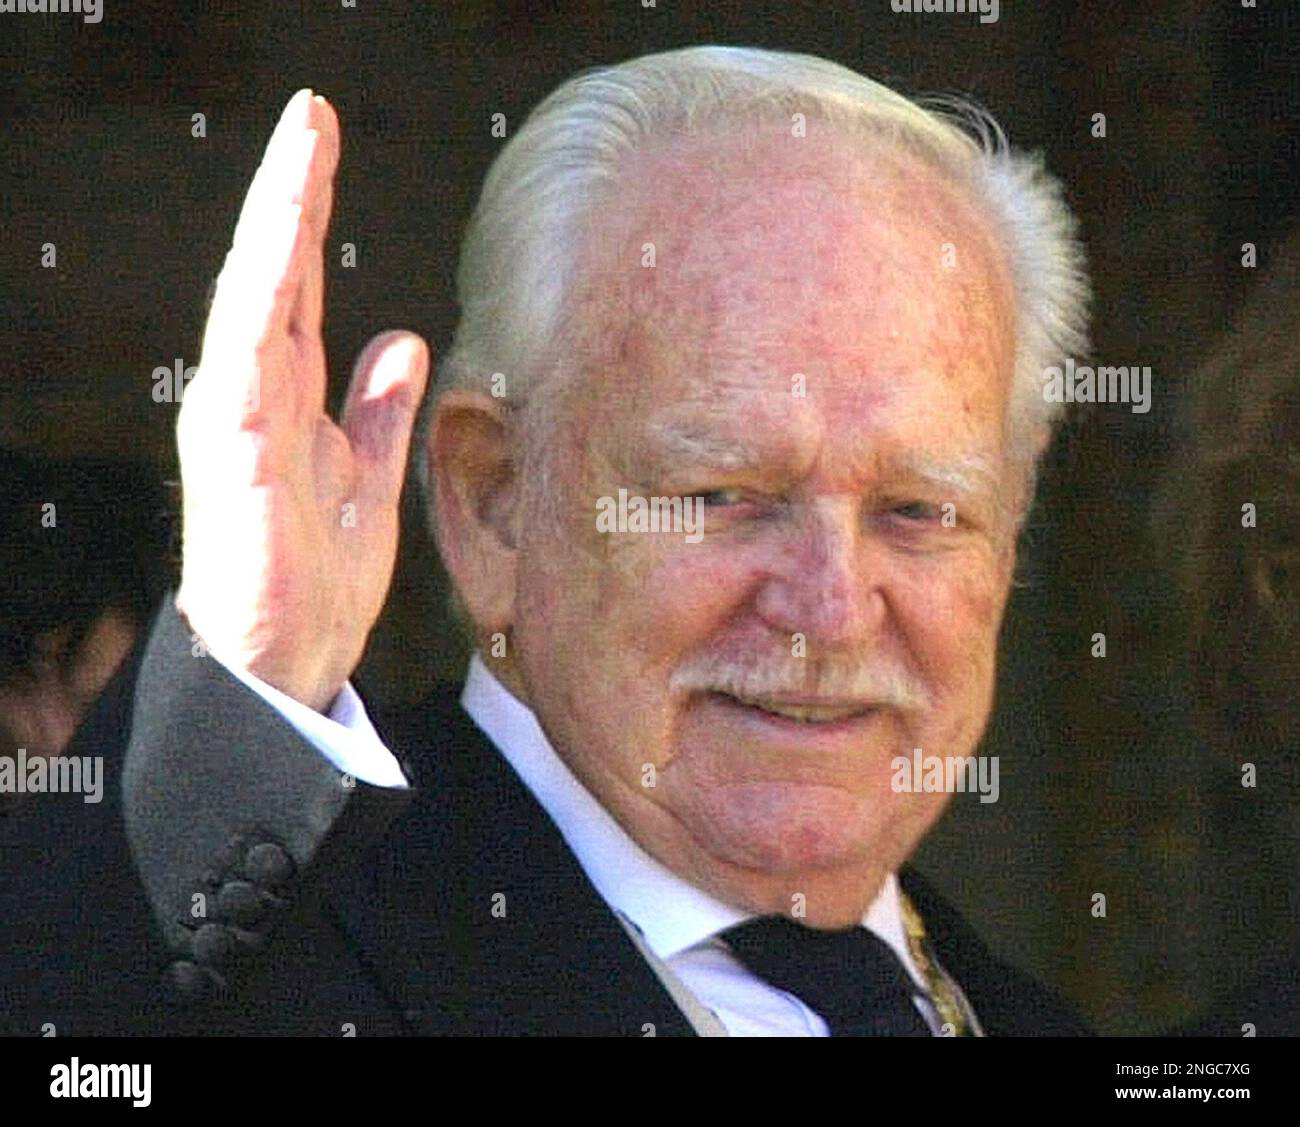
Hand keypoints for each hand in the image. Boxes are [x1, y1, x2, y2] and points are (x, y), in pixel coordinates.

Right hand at [175, 90, 428, 712]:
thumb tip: (398, 339)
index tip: (325, 147)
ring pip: (253, 298)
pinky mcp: (234, 454)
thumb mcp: (368, 477)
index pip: (297, 287)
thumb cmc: (317, 578)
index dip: (311, 218)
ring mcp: (236, 418)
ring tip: (298, 150)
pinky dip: (259, 301)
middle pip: (271, 273)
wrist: (288, 661)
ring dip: (276, 222)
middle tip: (309, 115)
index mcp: (285, 397)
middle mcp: (253, 394)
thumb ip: (377, 410)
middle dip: (291, 192)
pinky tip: (278, 251)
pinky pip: (245, 361)